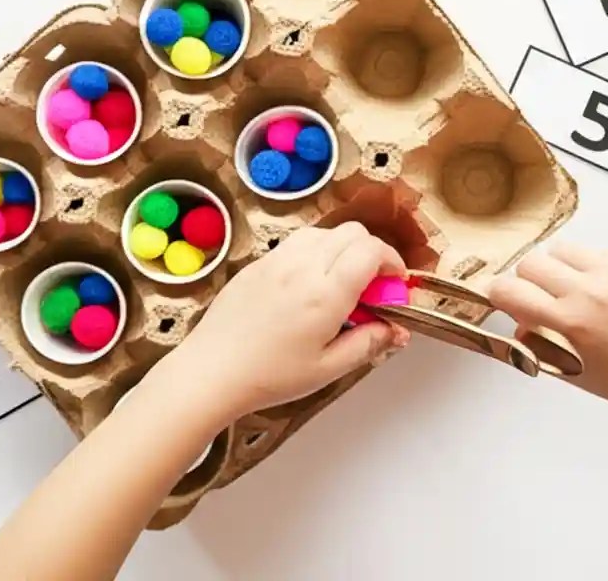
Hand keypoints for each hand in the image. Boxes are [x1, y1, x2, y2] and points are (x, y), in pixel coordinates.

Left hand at [169, 222, 410, 419]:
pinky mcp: (258, 263)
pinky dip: (315, 253)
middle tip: (370, 288)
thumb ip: (368, 344)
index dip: (392, 262)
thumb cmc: (268, 376)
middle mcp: (303, 267)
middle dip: (371, 253)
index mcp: (326, 294)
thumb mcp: (328, 369)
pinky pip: (297, 242)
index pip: (372, 251)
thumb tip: (395, 330)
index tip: (393, 285)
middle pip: (353, 232)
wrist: (212, 371)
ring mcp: (277, 260)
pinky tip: (308, 285)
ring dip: (342, 249)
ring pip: (324, 231)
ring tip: (338, 284)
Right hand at [489, 242, 607, 423]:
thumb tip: (521, 320)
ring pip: (565, 249)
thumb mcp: (576, 372)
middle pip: (532, 262)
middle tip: (543, 299)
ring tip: (580, 292)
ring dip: (562, 269)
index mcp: (572, 322)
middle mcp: (593, 290)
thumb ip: (541, 343)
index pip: (510, 291)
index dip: (499, 294)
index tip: (504, 299)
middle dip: (529, 281)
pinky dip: (600, 270)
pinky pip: (604, 253)